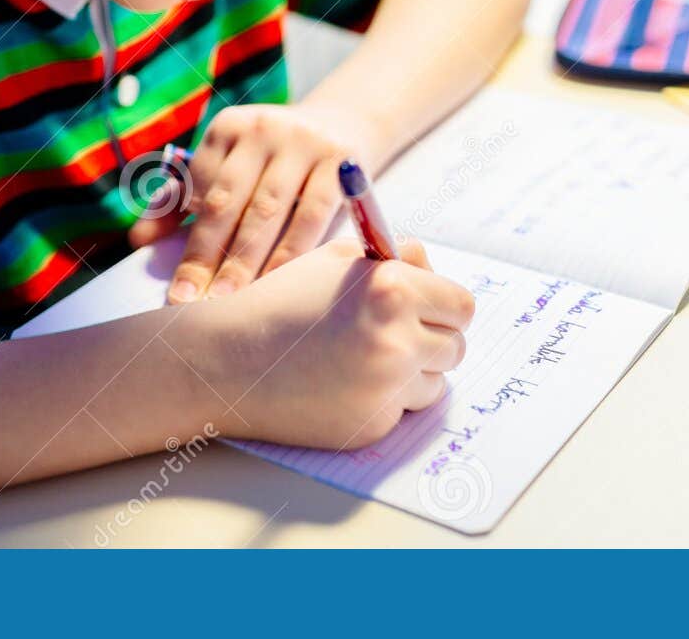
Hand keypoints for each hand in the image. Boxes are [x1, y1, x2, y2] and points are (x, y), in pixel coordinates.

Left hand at [129, 102, 385, 302]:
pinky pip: (312, 215)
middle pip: (228, 201)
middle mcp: (262, 129)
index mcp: (227, 128)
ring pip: (268, 211)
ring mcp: (304, 143)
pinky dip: (292, 251)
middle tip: (192, 306)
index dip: (187, 242)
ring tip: (228, 302)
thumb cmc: (272, 158)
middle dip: (208, 257)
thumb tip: (138, 239)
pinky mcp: (341, 163)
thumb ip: (182, 198)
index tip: (176, 291)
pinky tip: (277, 282)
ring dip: (246, 261)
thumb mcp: (229, 165)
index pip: (200, 191)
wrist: (344, 124)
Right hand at [202, 237, 471, 448]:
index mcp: (393, 290)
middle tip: (392, 333)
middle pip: (456, 347)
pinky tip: (343, 384)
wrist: (227, 360)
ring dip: (413, 373)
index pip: (461, 305)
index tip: (424, 307)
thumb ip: (393, 261)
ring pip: (436, 383)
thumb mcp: (334, 261)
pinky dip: (384, 400)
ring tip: (361, 358)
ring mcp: (386, 390)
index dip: (442, 305)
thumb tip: (429, 264)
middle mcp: (397, 341)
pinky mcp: (372, 426)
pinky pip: (402, 412)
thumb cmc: (279, 303)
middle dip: (432, 339)